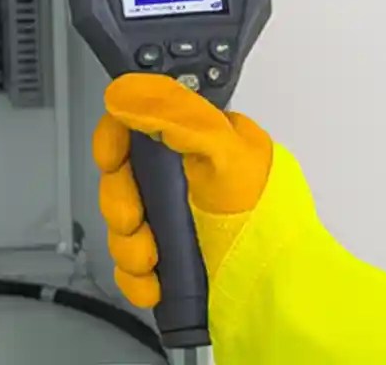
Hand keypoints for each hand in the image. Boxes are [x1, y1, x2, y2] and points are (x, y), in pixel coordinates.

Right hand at [93, 73, 272, 306]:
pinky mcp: (171, 258)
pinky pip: (129, 262)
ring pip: (122, 222)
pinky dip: (135, 276)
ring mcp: (178, 218)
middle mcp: (188, 176)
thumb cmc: (268, 221)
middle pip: (122, 176)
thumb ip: (179, 116)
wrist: (274, 294)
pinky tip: (154, 282)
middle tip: (136, 220)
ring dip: (128, 244)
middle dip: (121, 203)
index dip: (117, 137)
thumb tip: (129, 91)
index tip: (112, 158)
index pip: (141, 121)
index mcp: (203, 141)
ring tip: (152, 258)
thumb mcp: (227, 154)